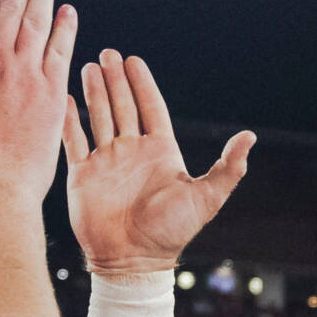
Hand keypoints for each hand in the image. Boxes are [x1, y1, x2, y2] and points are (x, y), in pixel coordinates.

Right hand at [63, 50, 254, 275]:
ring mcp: (107, 162)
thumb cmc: (171, 233)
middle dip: (115, 79)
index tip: (134, 61)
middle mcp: (132, 151)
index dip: (143, 84)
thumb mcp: (206, 198)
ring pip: (99, 117)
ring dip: (94, 92)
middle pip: (124, 105)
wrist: (132, 262)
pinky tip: (66, 99)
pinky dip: (70, 120)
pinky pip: (74, 141)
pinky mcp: (83, 175)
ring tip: (88, 65)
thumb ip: (227, 167)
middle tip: (108, 54)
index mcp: (161, 151)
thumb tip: (250, 137)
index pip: (151, 107)